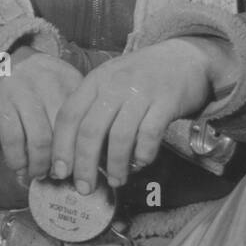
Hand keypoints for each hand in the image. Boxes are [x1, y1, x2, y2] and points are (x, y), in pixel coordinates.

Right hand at [0, 52, 84, 184]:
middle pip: (65, 133)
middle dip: (66, 162)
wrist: (10, 61)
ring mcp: (24, 96)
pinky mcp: (2, 106)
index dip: (87, 150)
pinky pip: (13, 141)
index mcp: (73, 83)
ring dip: (42, 166)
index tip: (88, 169)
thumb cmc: (47, 83)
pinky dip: (18, 161)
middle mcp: (50, 86)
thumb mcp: (70, 86)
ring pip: (40, 141)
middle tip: (65, 176)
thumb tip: (100, 154)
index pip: (86, 121)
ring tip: (42, 175)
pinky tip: (22, 170)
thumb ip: (84, 112)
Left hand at [48, 39, 217, 193]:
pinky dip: (142, 154)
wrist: (185, 57)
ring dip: (114, 165)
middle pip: (90, 130)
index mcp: (96, 80)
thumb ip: (93, 108)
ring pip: (119, 137)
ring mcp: (141, 92)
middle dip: (84, 165)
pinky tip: (140, 163)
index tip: (60, 172)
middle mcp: (115, 85)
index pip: (69, 115)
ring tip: (115, 180)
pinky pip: (149, 135)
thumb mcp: (111, 82)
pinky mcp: (166, 102)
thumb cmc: (142, 76)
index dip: (61, 147)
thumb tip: (75, 153)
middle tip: (84, 188)